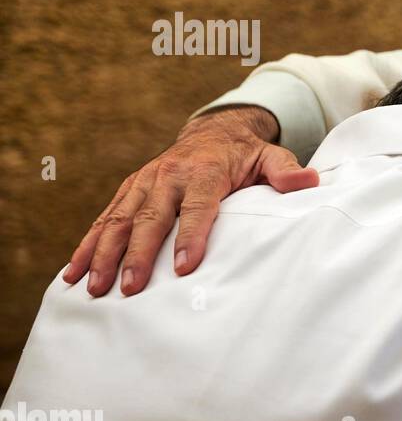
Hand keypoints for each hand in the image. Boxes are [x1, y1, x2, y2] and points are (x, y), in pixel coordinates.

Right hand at [64, 106, 318, 296]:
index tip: (186, 267)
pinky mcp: (129, 191)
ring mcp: (144, 183)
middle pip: (150, 217)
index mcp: (204, 171)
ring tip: (93, 288)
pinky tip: (72, 274)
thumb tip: (309, 182)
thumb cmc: (246, 156)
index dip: (191, 236)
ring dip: (103, 254)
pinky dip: (87, 246)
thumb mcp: (271, 158)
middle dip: (138, 254)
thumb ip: (286, 172)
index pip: (198, 206)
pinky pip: (103, 219)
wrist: (214, 131)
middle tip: (130, 288)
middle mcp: (168, 175)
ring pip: (118, 220)